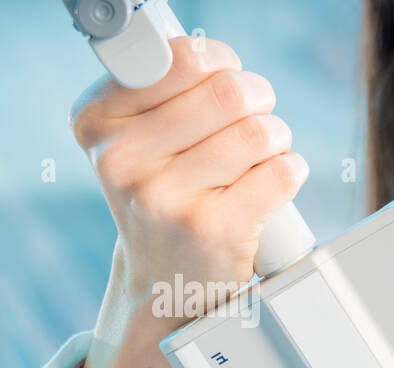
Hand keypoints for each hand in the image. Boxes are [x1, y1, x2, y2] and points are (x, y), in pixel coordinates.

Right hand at [72, 35, 306, 319]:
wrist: (166, 279)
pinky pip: (280, 174)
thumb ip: (164, 87)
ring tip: (261, 157)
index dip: (222, 63)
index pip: (184, 59)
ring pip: (260, 133)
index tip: (225, 77)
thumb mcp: (138, 138)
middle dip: (258, 99)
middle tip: (255, 118)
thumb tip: (216, 58)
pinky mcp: (212, 232)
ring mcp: (165, 199)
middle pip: (230, 93)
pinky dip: (290, 171)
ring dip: (277, 139)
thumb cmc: (165, 192)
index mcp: (98, 121)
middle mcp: (121, 159)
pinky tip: (273, 183)